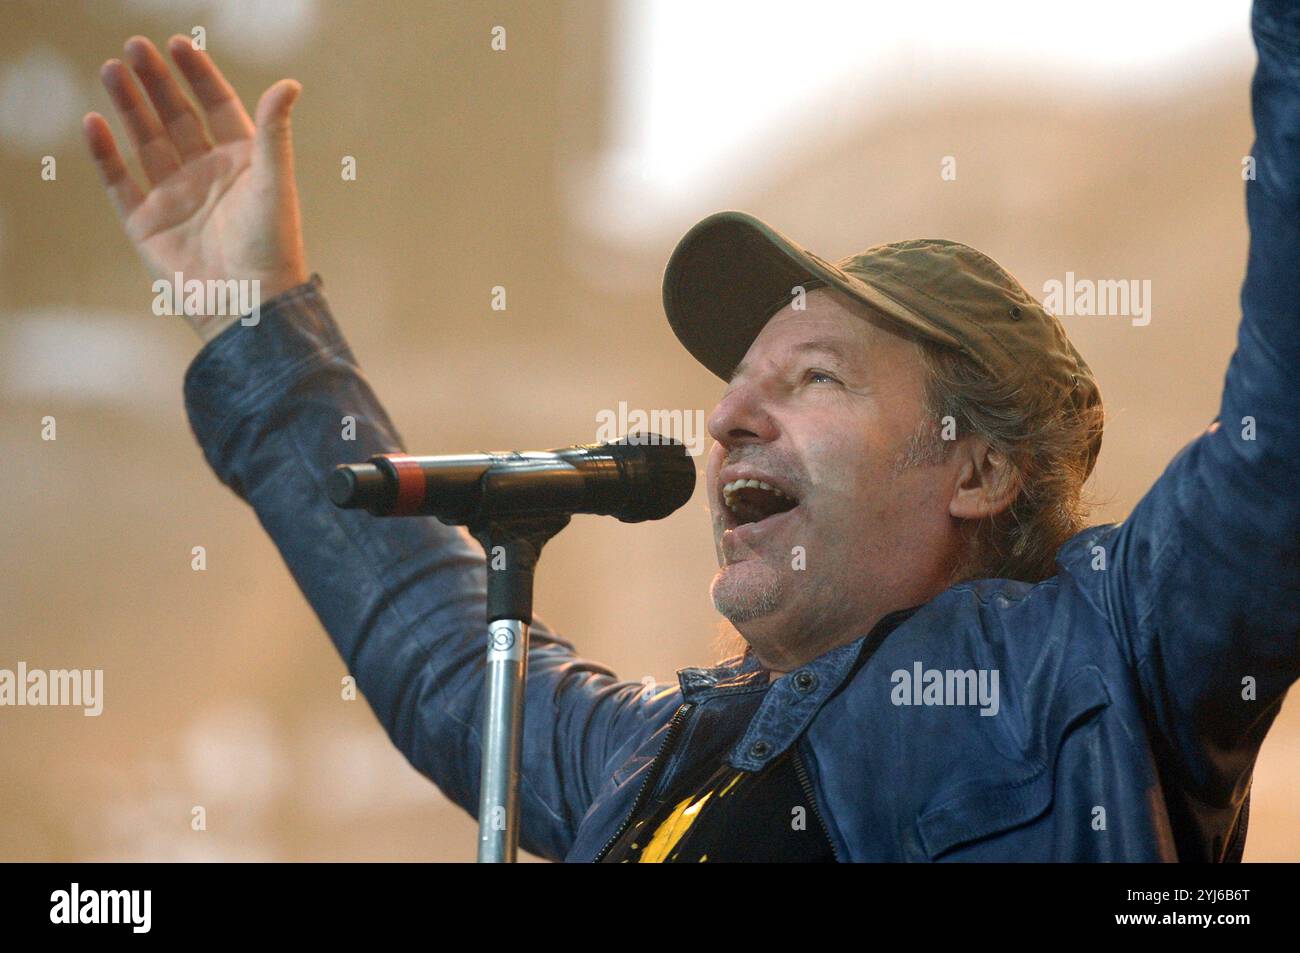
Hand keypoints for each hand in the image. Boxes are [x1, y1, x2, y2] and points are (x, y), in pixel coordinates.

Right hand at [83, 35, 308, 339]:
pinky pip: (120, 182)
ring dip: (129, 106)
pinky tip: (95, 122)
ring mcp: (175, 198)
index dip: (198, 75)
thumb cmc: (272, 247)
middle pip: (176, 117)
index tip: (178, 43)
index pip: (217, 107)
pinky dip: (105, 154)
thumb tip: (289, 84)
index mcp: (242, 163)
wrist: (250, 305)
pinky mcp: (147, 224)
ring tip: (111, 68)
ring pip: (146, 140)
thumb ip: (275, 132)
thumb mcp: (274, 182)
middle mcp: (207, 175)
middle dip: (156, 82)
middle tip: (134, 46)